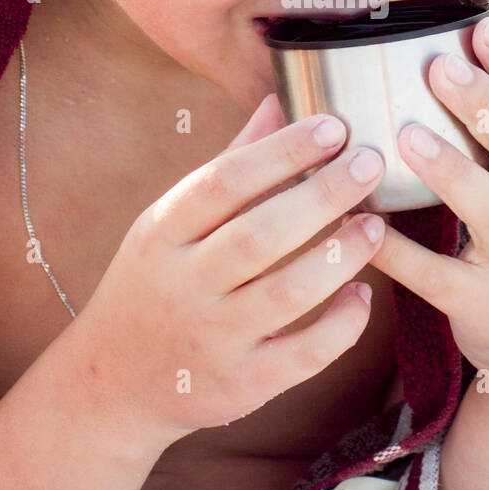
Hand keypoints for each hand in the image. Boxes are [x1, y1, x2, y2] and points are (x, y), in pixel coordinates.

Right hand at [74, 94, 386, 449]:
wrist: (112, 384)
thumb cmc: (154, 284)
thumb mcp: (171, 222)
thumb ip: (230, 165)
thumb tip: (278, 102)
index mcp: (162, 233)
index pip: (223, 183)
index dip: (281, 152)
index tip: (333, 126)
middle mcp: (182, 285)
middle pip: (258, 235)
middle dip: (321, 196)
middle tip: (369, 164)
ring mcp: (210, 339)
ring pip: (285, 295)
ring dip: (339, 256)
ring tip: (376, 224)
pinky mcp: (239, 387)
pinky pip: (301, 356)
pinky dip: (339, 326)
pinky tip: (363, 295)